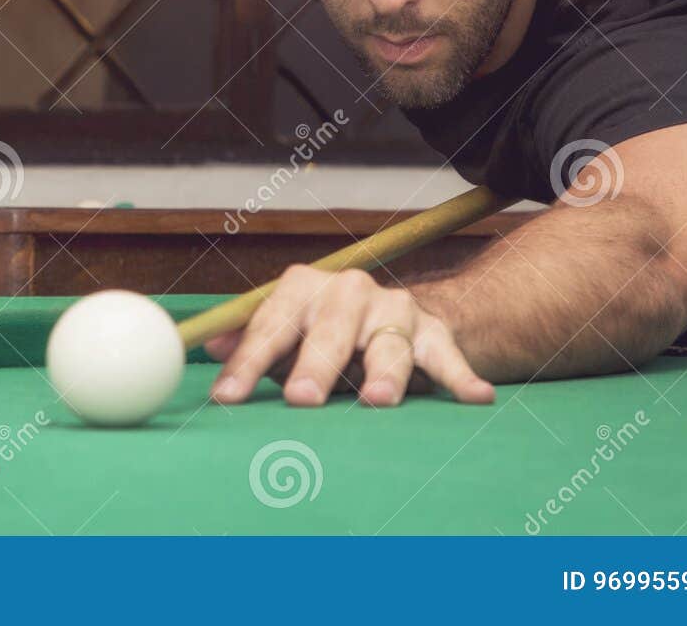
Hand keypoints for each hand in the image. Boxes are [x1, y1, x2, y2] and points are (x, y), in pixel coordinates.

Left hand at [204, 266, 494, 407]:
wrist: (390, 315)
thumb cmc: (323, 333)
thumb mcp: (285, 332)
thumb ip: (253, 342)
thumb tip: (210, 347)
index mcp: (303, 287)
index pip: (271, 326)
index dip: (248, 363)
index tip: (229, 398)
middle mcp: (350, 292)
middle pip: (329, 332)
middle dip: (314, 366)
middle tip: (301, 398)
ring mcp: (394, 310)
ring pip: (388, 345)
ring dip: (384, 374)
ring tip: (378, 400)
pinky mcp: (434, 333)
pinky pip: (448, 357)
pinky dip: (462, 378)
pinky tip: (476, 397)